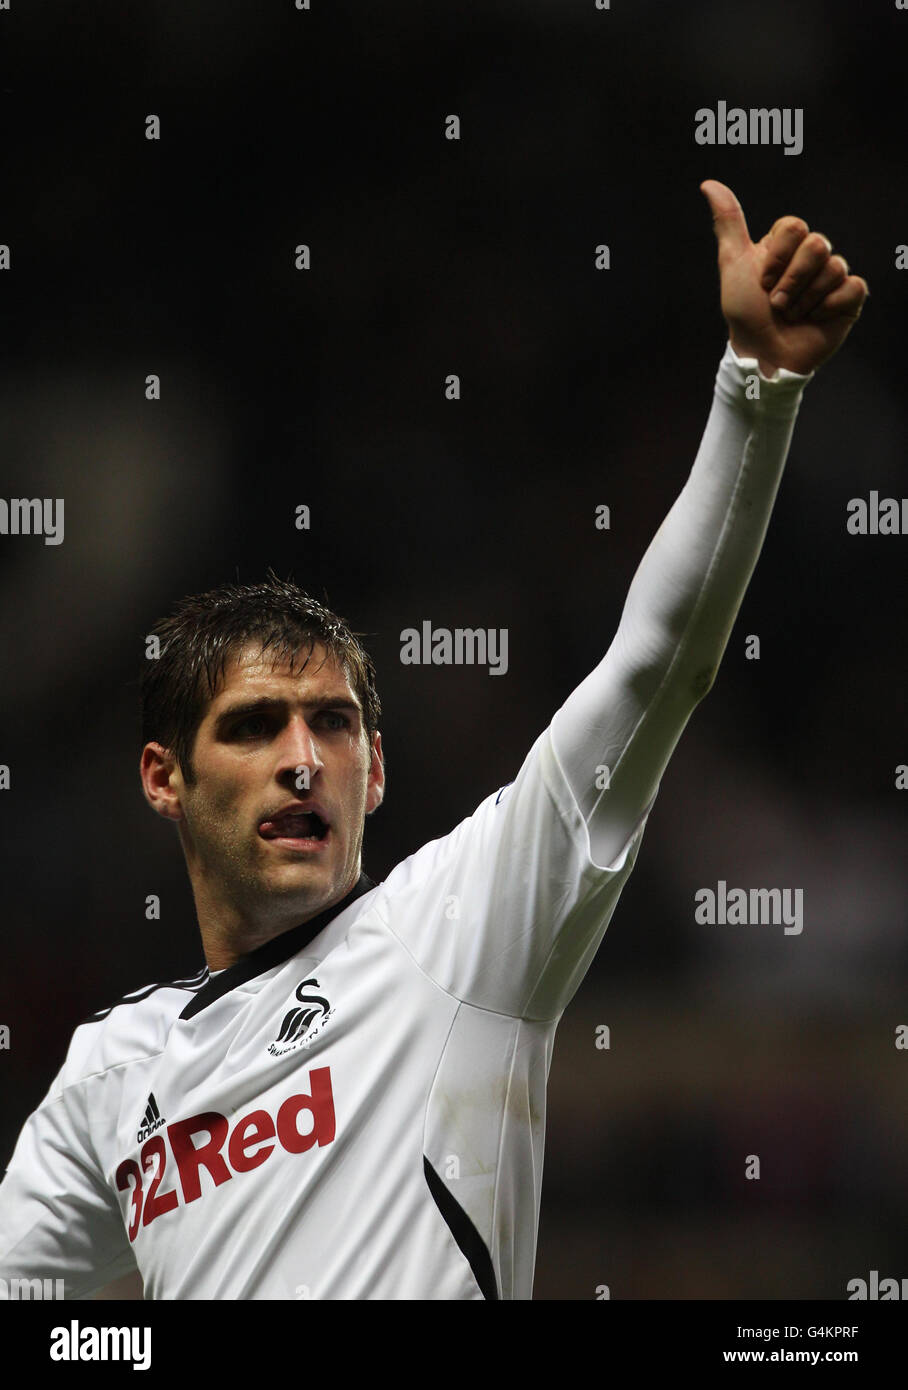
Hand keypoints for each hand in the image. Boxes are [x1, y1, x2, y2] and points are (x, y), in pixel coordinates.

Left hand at [699, 179, 867, 375]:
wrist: (762, 355)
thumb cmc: (746, 313)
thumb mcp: (733, 265)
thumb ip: (728, 223)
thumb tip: (709, 184)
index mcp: (786, 246)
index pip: (794, 225)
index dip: (778, 256)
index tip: (762, 281)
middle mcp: (810, 258)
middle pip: (817, 244)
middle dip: (792, 279)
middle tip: (777, 303)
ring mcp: (831, 278)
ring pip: (834, 267)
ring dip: (806, 298)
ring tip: (792, 315)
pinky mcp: (848, 299)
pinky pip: (851, 287)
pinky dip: (829, 307)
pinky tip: (815, 319)